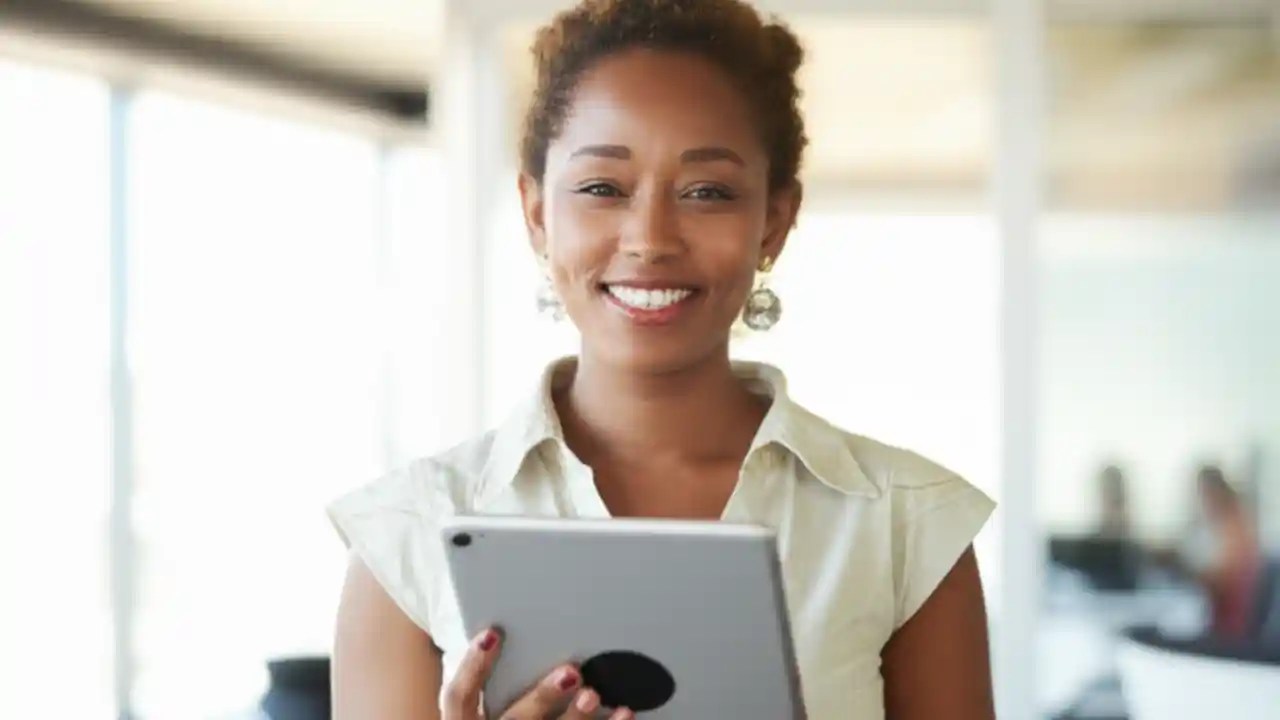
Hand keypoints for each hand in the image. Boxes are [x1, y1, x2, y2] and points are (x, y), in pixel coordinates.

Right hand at [444, 627, 634, 719]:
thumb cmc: (500, 713)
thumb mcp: (484, 705)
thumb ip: (495, 676)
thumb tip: (513, 624)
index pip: (459, 698)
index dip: (473, 666)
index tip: (492, 633)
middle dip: (543, 697)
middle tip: (571, 673)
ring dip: (576, 718)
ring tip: (594, 695)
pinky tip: (624, 712)